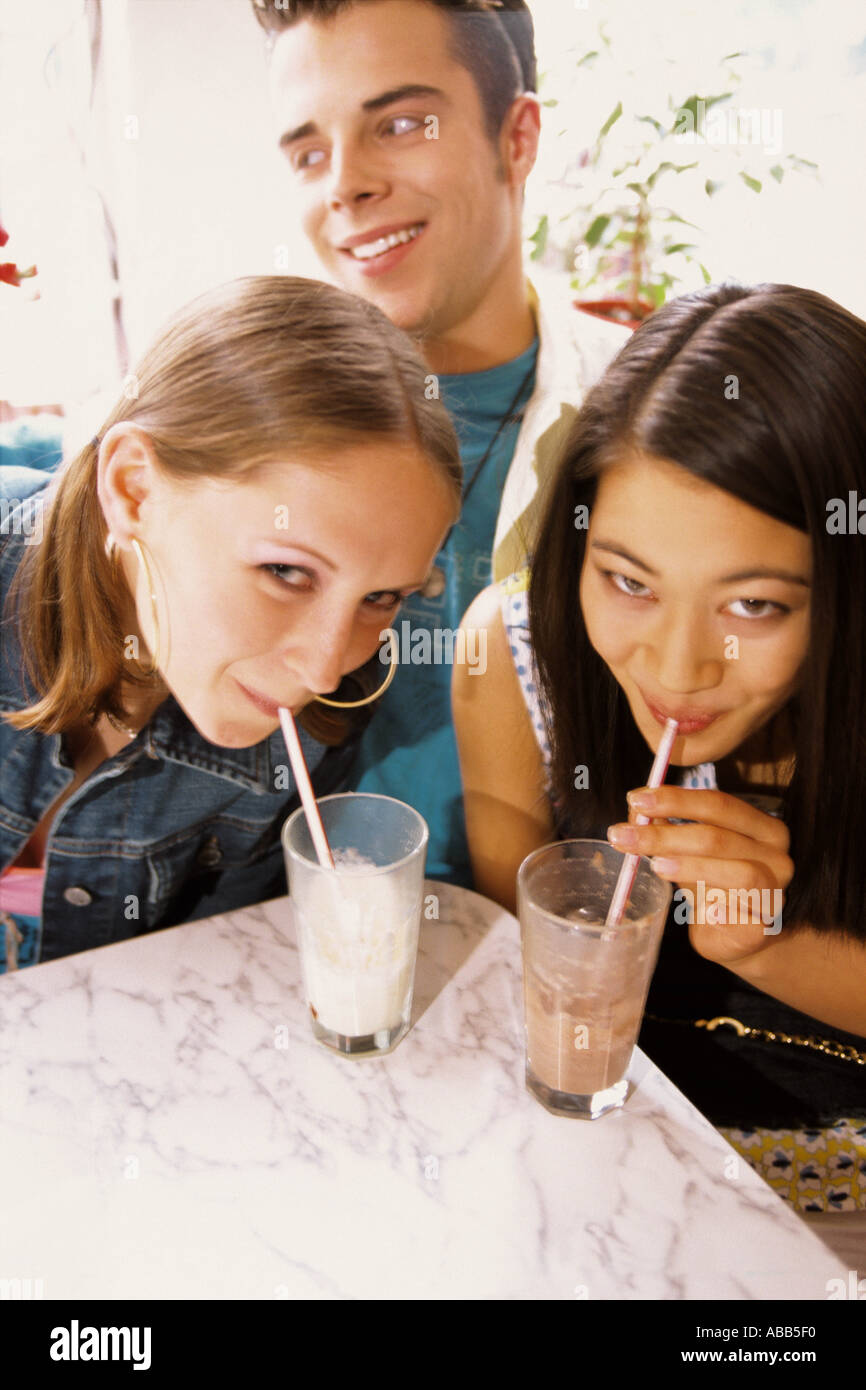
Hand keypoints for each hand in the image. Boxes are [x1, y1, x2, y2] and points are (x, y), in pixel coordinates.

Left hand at [606, 786, 793, 965]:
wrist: (740, 938)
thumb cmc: (715, 888)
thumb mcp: (692, 854)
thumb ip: (669, 831)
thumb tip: (635, 811)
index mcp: (762, 828)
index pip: (719, 804)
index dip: (676, 800)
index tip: (636, 801)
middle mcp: (777, 856)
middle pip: (719, 837)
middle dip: (666, 835)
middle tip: (624, 835)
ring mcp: (776, 892)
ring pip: (740, 873)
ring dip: (692, 867)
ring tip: (655, 865)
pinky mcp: (766, 927)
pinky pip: (745, 917)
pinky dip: (720, 910)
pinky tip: (702, 909)